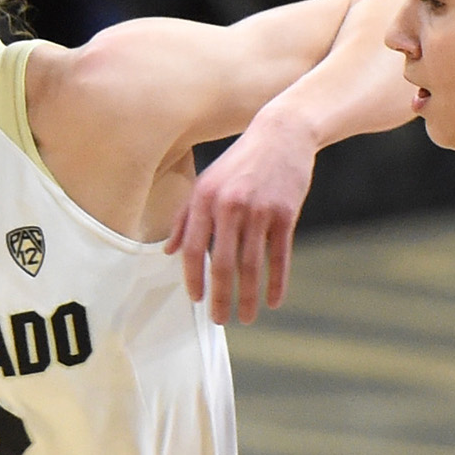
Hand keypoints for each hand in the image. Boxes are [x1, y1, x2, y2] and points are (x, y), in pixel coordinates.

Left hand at [164, 111, 316, 324]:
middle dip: (219, 296)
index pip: (192, 248)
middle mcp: (230, 206)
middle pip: (221, 263)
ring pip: (251, 265)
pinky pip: (279, 256)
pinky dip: (276, 282)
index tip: (196, 300)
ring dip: (248, 297)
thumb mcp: (206, 182)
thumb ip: (185, 217)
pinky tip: (273, 301)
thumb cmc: (240, 162)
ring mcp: (259, 210)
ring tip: (246, 318)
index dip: (193, 277)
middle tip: (219, 320)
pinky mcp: (285, 213)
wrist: (282, 134)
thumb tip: (169, 252)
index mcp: (204, 198)